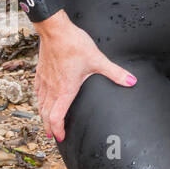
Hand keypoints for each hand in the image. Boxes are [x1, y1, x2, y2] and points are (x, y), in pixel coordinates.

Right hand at [32, 12, 135, 140]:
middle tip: (54, 135)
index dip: (57, 130)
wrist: (55, 31)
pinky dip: (39, 100)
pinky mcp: (40, 72)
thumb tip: (132, 81)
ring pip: (40, 104)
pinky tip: (43, 99)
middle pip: (45, 114)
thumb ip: (115, 72)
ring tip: (48, 122)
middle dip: (49, 127)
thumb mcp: (98, 60)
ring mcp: (44, 80)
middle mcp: (52, 88)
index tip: (61, 137)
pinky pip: (37, 91)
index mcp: (65, 90)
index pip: (56, 117)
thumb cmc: (74, 45)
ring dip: (44, 115)